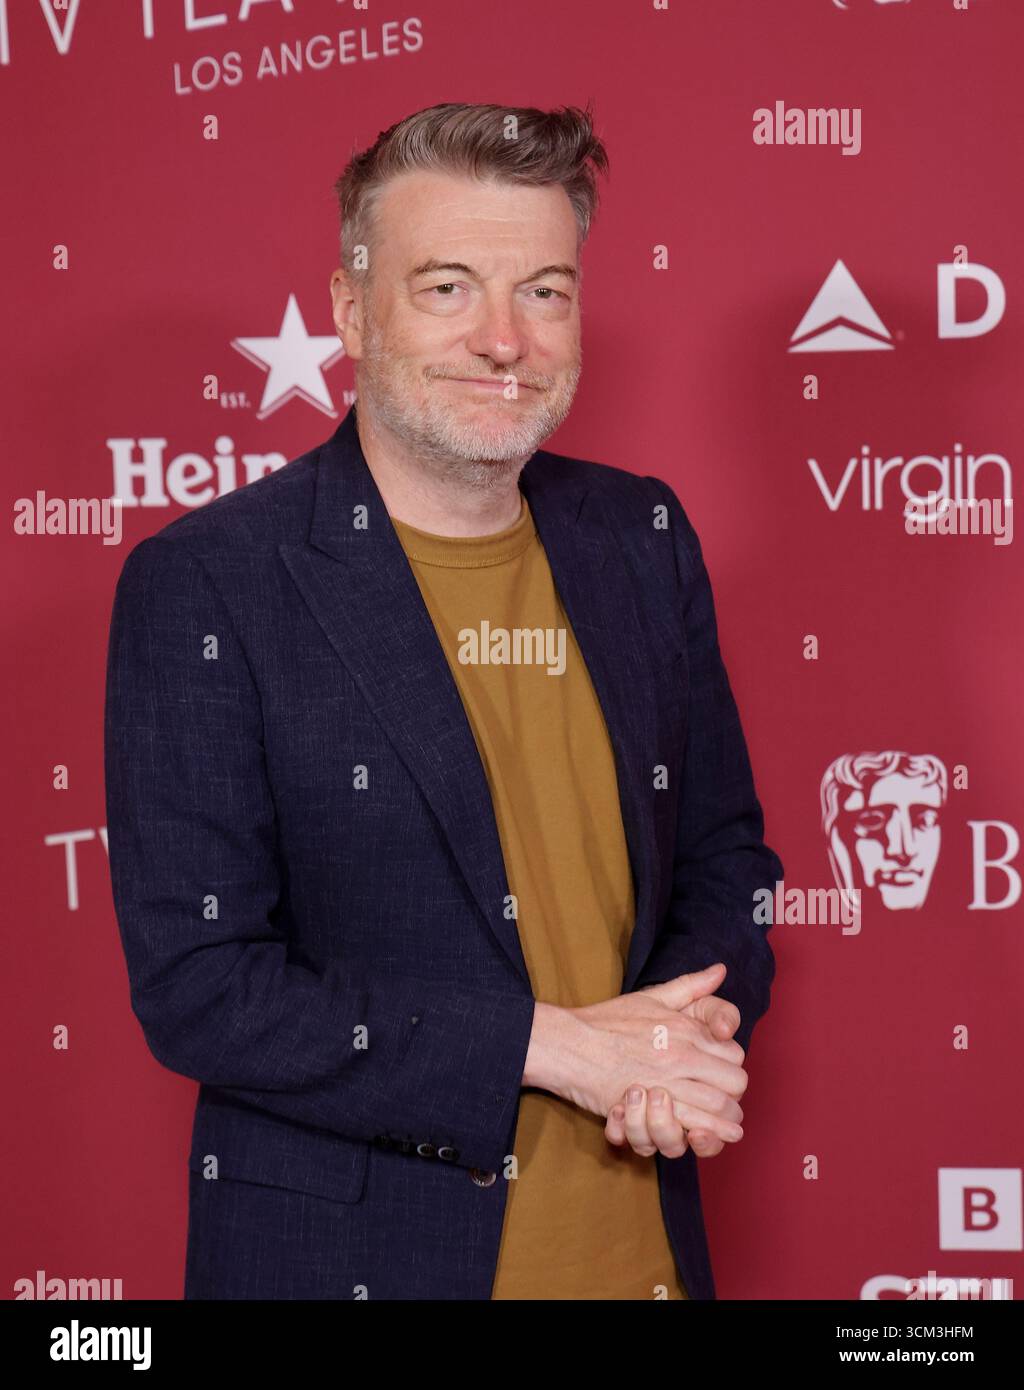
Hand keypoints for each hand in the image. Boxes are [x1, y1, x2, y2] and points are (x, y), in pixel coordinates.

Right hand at [604, 975, 744, 1158]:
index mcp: (686, 1028)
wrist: (569, 1044)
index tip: (721, 1075)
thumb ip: (690, 986)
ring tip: (724, 1128)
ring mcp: (668, 1082)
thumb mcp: (651, 996)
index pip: (734, 1054)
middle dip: (733, 1096)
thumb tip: (721, 970)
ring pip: (719, 1109)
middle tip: (723, 1103)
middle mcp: (683, 1054)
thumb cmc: (607, 1021)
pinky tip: (702, 1137)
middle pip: (735, 1084)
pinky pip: (690, 1127)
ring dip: (724, 1123)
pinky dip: (702, 1136)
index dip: (731, 1067)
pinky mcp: (650, 1108)